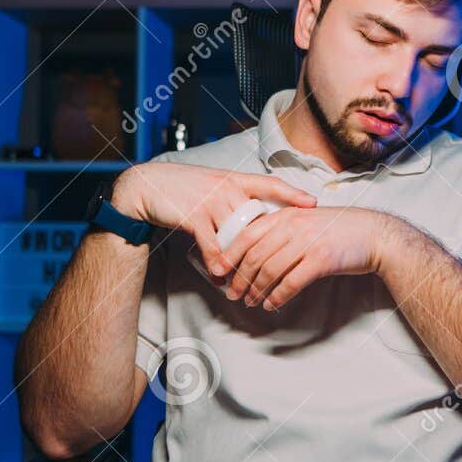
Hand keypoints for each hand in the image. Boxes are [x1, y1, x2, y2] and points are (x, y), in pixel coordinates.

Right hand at [112, 163, 317, 276]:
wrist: (148, 186)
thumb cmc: (184, 188)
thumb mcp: (213, 185)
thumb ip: (234, 199)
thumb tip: (256, 219)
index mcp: (234, 180)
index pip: (270, 184)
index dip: (293, 194)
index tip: (314, 204)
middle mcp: (227, 189)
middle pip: (258, 220)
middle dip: (270, 243)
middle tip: (284, 262)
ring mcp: (211, 203)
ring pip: (238, 237)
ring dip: (245, 263)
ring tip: (251, 282)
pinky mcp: (195, 218)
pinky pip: (214, 247)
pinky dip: (219, 265)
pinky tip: (222, 278)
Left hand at [219, 207, 398, 309]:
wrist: (374, 234)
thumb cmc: (340, 230)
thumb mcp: (307, 221)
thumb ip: (282, 230)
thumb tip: (256, 251)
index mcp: (286, 214)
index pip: (248, 234)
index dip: (230, 254)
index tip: (220, 271)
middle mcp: (293, 226)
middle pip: (255, 255)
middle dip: (239, 278)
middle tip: (232, 293)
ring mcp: (307, 242)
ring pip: (270, 270)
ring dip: (256, 290)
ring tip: (251, 302)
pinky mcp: (320, 260)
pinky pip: (291, 282)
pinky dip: (278, 296)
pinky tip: (272, 304)